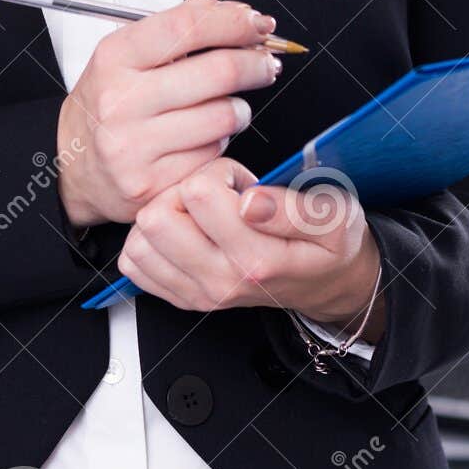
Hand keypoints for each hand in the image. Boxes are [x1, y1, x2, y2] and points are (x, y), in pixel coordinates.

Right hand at [57, 0, 282, 226]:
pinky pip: (213, 155)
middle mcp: (120, 100)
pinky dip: (218, 143)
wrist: (74, 165)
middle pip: (219, 72)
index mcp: (115, 57)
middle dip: (256, 64)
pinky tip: (201, 138)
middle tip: (266, 64)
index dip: (234, 22)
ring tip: (225, 107)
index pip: (189, 25)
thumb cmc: (109, 102)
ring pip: (224, 117)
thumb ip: (181, 28)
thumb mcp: (128, 53)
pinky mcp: (150, 184)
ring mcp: (133, 146)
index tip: (258, 24)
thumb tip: (242, 17)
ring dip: (238, 109)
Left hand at [116, 157, 385, 338]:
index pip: (197, 193)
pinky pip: (136, 263)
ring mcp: (199, 293)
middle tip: (217, 196)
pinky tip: (184, 231)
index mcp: (256, 259)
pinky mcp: (183, 296)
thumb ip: (291, 209)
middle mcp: (221, 281)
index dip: (219, 172)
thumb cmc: (329, 245)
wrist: (326, 285)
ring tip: (203, 215)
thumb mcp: (332, 217)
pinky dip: (151, 240)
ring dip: (165, 215)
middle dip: (182, 190)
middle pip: (155, 217)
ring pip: (140, 240)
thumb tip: (249, 201)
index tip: (243, 183)